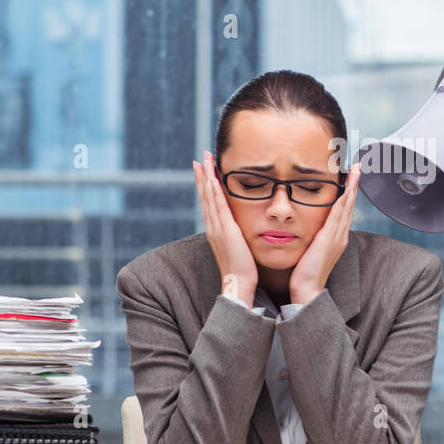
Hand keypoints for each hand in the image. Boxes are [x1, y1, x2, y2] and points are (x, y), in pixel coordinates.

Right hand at [193, 151, 257, 306]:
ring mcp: (217, 228)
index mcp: (216, 230)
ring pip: (209, 197)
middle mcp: (213, 227)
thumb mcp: (239, 248)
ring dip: (206, 177)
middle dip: (202, 176)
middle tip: (201, 157)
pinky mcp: (225, 230)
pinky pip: (218, 205)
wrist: (239, 285)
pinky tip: (212, 177)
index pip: (210, 202)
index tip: (204, 169)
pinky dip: (214, 190)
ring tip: (204, 160)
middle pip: (205, 196)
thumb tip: (242, 230)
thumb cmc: (243, 271)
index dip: (206, 185)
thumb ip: (238, 237)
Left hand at [288, 162, 359, 305]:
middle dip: (354, 185)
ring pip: (346, 206)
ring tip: (356, 171)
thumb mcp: (309, 250)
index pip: (343, 209)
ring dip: (352, 187)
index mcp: (335, 238)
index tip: (350, 177)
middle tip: (358, 166)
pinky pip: (339, 214)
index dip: (348, 192)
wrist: (307, 291)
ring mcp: (337, 237)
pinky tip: (346, 188)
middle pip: (349, 204)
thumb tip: (304, 227)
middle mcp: (340, 235)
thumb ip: (311, 237)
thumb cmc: (304, 274)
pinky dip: (344, 200)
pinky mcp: (330, 238)